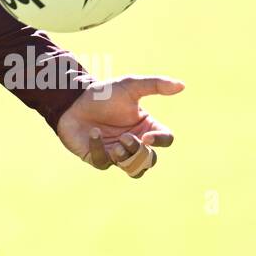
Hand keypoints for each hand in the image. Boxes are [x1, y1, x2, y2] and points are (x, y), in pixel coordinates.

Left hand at [55, 75, 184, 177]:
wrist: (72, 98)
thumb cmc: (103, 94)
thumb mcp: (129, 87)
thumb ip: (154, 85)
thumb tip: (182, 85)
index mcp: (146, 126)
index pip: (166, 140)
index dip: (160, 141)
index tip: (147, 136)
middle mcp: (135, 142)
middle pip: (150, 160)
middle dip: (141, 153)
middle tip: (126, 138)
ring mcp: (117, 152)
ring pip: (134, 170)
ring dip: (128, 160)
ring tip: (117, 146)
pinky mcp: (98, 157)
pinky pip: (104, 163)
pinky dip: (100, 149)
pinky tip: (93, 133)